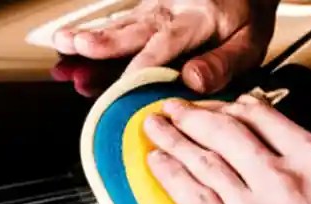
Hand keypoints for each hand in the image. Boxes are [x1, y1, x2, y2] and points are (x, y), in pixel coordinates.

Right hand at [52, 0, 278, 92]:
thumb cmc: (245, 19)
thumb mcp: (248, 43)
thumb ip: (221, 64)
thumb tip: (191, 81)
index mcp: (198, 20)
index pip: (166, 44)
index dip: (143, 66)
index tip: (123, 85)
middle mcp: (169, 11)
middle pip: (133, 28)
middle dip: (102, 41)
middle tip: (76, 47)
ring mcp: (152, 10)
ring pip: (118, 26)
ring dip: (88, 37)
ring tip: (61, 45)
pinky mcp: (142, 13)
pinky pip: (115, 26)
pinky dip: (90, 39)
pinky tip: (66, 50)